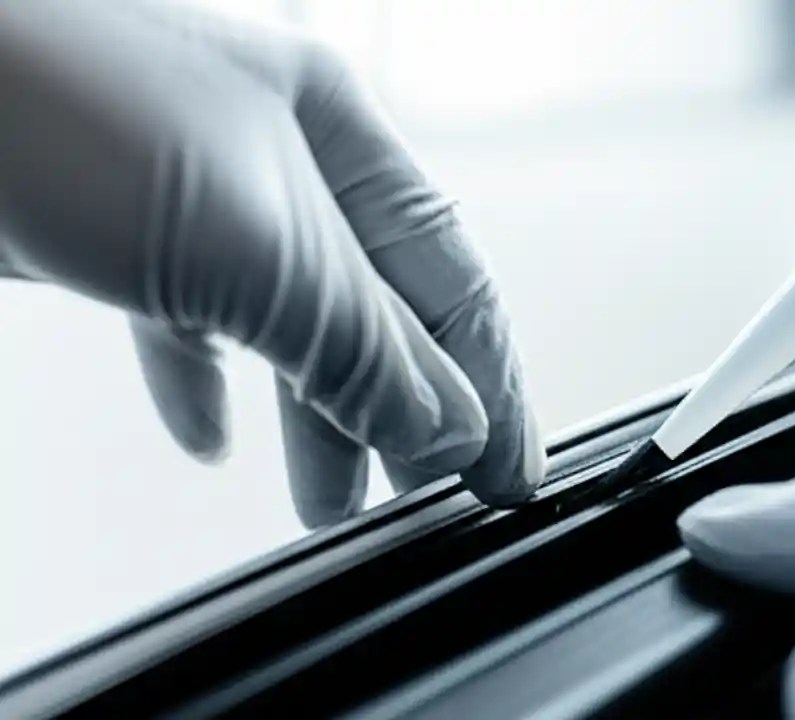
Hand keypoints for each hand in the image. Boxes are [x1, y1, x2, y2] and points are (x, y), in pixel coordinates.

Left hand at [0, 0, 544, 525]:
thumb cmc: (58, 104)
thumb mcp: (255, 245)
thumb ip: (363, 345)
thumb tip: (446, 428)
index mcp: (337, 134)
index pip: (454, 281)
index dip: (494, 388)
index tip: (509, 474)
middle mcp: (278, 160)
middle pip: (380, 309)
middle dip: (413, 414)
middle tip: (437, 498)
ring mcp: (197, 196)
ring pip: (292, 326)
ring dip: (318, 420)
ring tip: (333, 503)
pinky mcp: (117, 231)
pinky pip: (191, 323)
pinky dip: (210, 387)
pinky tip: (211, 436)